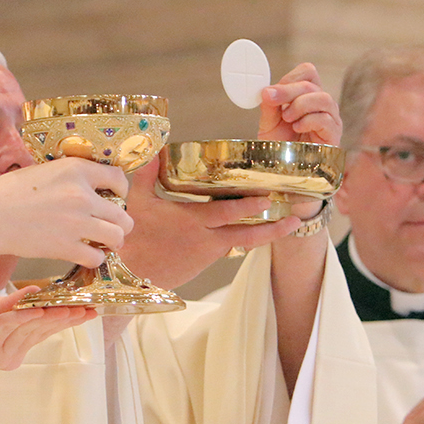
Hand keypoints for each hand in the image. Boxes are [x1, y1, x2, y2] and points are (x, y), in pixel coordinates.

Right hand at [0, 159, 132, 266]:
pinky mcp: (67, 246)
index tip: (116, 198)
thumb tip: (88, 187)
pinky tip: (83, 255)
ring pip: (116, 236)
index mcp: (76, 169)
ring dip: (112, 242)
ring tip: (101, 244)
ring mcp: (77, 222)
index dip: (121, 191)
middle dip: (119, 223)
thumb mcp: (42, 171)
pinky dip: (93, 259)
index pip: (119, 178)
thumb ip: (68, 176)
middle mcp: (82, 194)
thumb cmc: (6, 193)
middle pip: (123, 214)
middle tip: (108, 227)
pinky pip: (97, 257)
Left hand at [0, 289, 93, 372]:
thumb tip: (38, 292)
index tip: (90, 310)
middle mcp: (13, 353)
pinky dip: (20, 319)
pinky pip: (5, 330)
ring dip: (47, 317)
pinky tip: (34, 311)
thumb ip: (15, 304)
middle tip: (85, 307)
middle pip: (43, 331)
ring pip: (27, 331)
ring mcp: (0, 355)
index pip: (49, 330)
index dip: (70, 320)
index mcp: (18, 344)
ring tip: (66, 307)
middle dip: (65, 318)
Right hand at [120, 154, 301, 288]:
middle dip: (273, 224)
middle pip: (246, 233)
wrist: (128, 274)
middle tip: (296, 215)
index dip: (250, 205)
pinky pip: (230, 248)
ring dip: (268, 235)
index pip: (227, 212)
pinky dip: (247, 240)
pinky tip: (259, 232)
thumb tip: (153, 149)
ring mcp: (206, 253)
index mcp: (190, 221)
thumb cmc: (131, 237)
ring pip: (244, 244)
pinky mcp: (203, 262)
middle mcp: (204, 239)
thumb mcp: (136, 202)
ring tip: (290, 226)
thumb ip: (147, 175)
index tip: (269, 196)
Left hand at [258, 62, 341, 145]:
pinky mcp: (333, 134)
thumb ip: (269, 106)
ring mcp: (331, 118)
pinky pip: (326, 119)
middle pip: (312, 84)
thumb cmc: (280, 143)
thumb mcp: (268, 122)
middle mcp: (321, 104)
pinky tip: (297, 128)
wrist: (284, 168)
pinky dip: (308, 121)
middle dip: (288, 91)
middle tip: (272, 100)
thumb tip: (267, 90)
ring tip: (287, 118)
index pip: (308, 72)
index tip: (271, 92)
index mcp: (307, 95)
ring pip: (323, 98)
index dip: (290, 78)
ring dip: (300, 105)